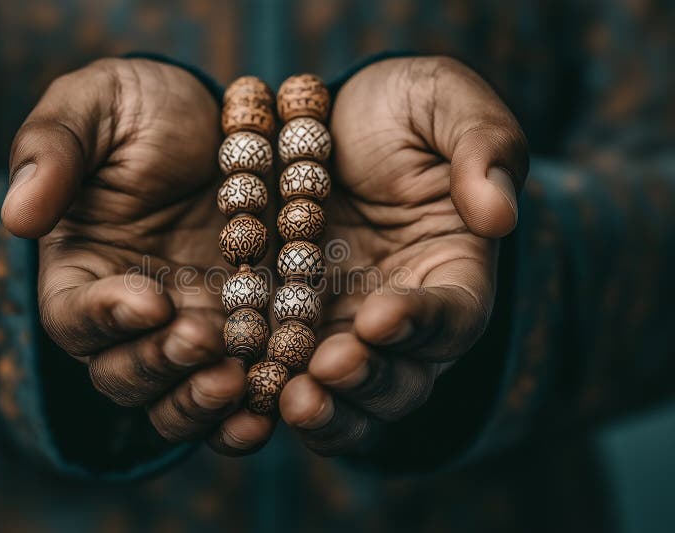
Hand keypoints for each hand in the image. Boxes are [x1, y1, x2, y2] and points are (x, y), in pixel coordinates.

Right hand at [1, 58, 272, 451]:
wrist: (222, 120)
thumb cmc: (145, 108)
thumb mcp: (96, 105)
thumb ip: (52, 149)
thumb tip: (18, 217)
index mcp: (81, 272)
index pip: (73, 318)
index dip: (104, 318)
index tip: (149, 300)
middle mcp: (131, 315)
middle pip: (124, 374)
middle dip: (159, 366)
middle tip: (202, 342)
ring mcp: (188, 330)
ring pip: (177, 396)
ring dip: (201, 399)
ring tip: (237, 379)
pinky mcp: (243, 335)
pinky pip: (242, 386)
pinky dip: (254, 400)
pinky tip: (279, 395)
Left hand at [277, 57, 528, 454]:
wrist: (327, 125)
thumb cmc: (396, 108)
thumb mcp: (443, 101)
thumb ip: (482, 146)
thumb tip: (499, 216)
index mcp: (453, 271)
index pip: (454, 315)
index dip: (423, 323)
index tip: (381, 317)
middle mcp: (403, 317)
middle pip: (403, 378)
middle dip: (369, 381)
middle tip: (328, 371)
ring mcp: (347, 332)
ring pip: (350, 398)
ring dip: (326, 410)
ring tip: (291, 401)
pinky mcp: (294, 333)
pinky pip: (290, 381)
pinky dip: (273, 397)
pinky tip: (244, 396)